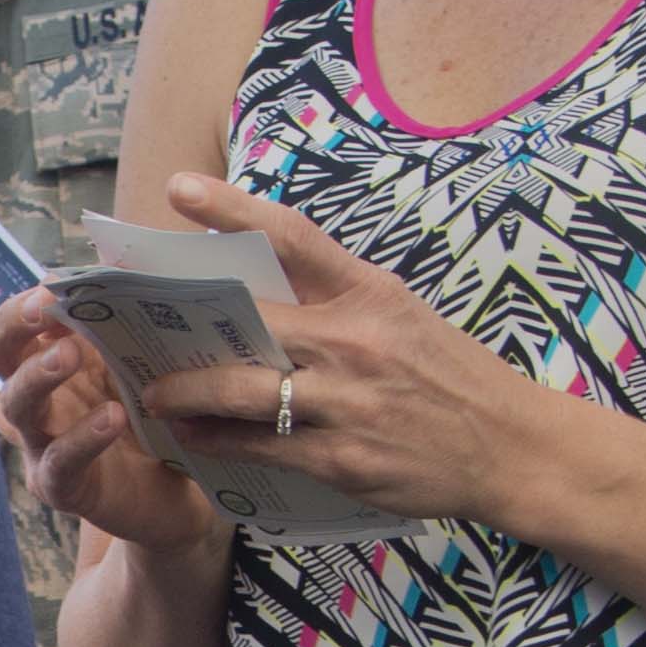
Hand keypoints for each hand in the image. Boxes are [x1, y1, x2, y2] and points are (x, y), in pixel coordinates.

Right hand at [0, 289, 229, 566]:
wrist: (182, 493)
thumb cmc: (154, 416)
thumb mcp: (143, 360)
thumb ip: (125, 316)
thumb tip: (116, 255)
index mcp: (48, 360)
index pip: (8, 326)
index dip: (19, 304)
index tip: (52, 286)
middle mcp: (36, 399)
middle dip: (13, 327)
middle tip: (44, 307)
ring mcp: (42, 446)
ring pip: (19, 407)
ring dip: (39, 374)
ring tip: (70, 354)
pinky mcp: (65, 489)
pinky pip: (61, 462)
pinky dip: (82, 438)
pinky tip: (110, 417)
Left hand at [121, 176, 552, 529]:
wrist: (510, 446)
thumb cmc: (450, 374)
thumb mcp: (402, 314)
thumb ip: (337, 296)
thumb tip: (262, 278)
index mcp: (371, 294)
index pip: (293, 237)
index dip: (232, 208)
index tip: (179, 188)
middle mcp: (356, 342)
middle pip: (250, 321)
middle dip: (185, 325)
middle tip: (134, 326)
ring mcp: (349, 402)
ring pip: (243, 392)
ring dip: (188, 393)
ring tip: (156, 395)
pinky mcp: (346, 458)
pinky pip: (264, 447)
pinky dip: (220, 442)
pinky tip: (196, 440)